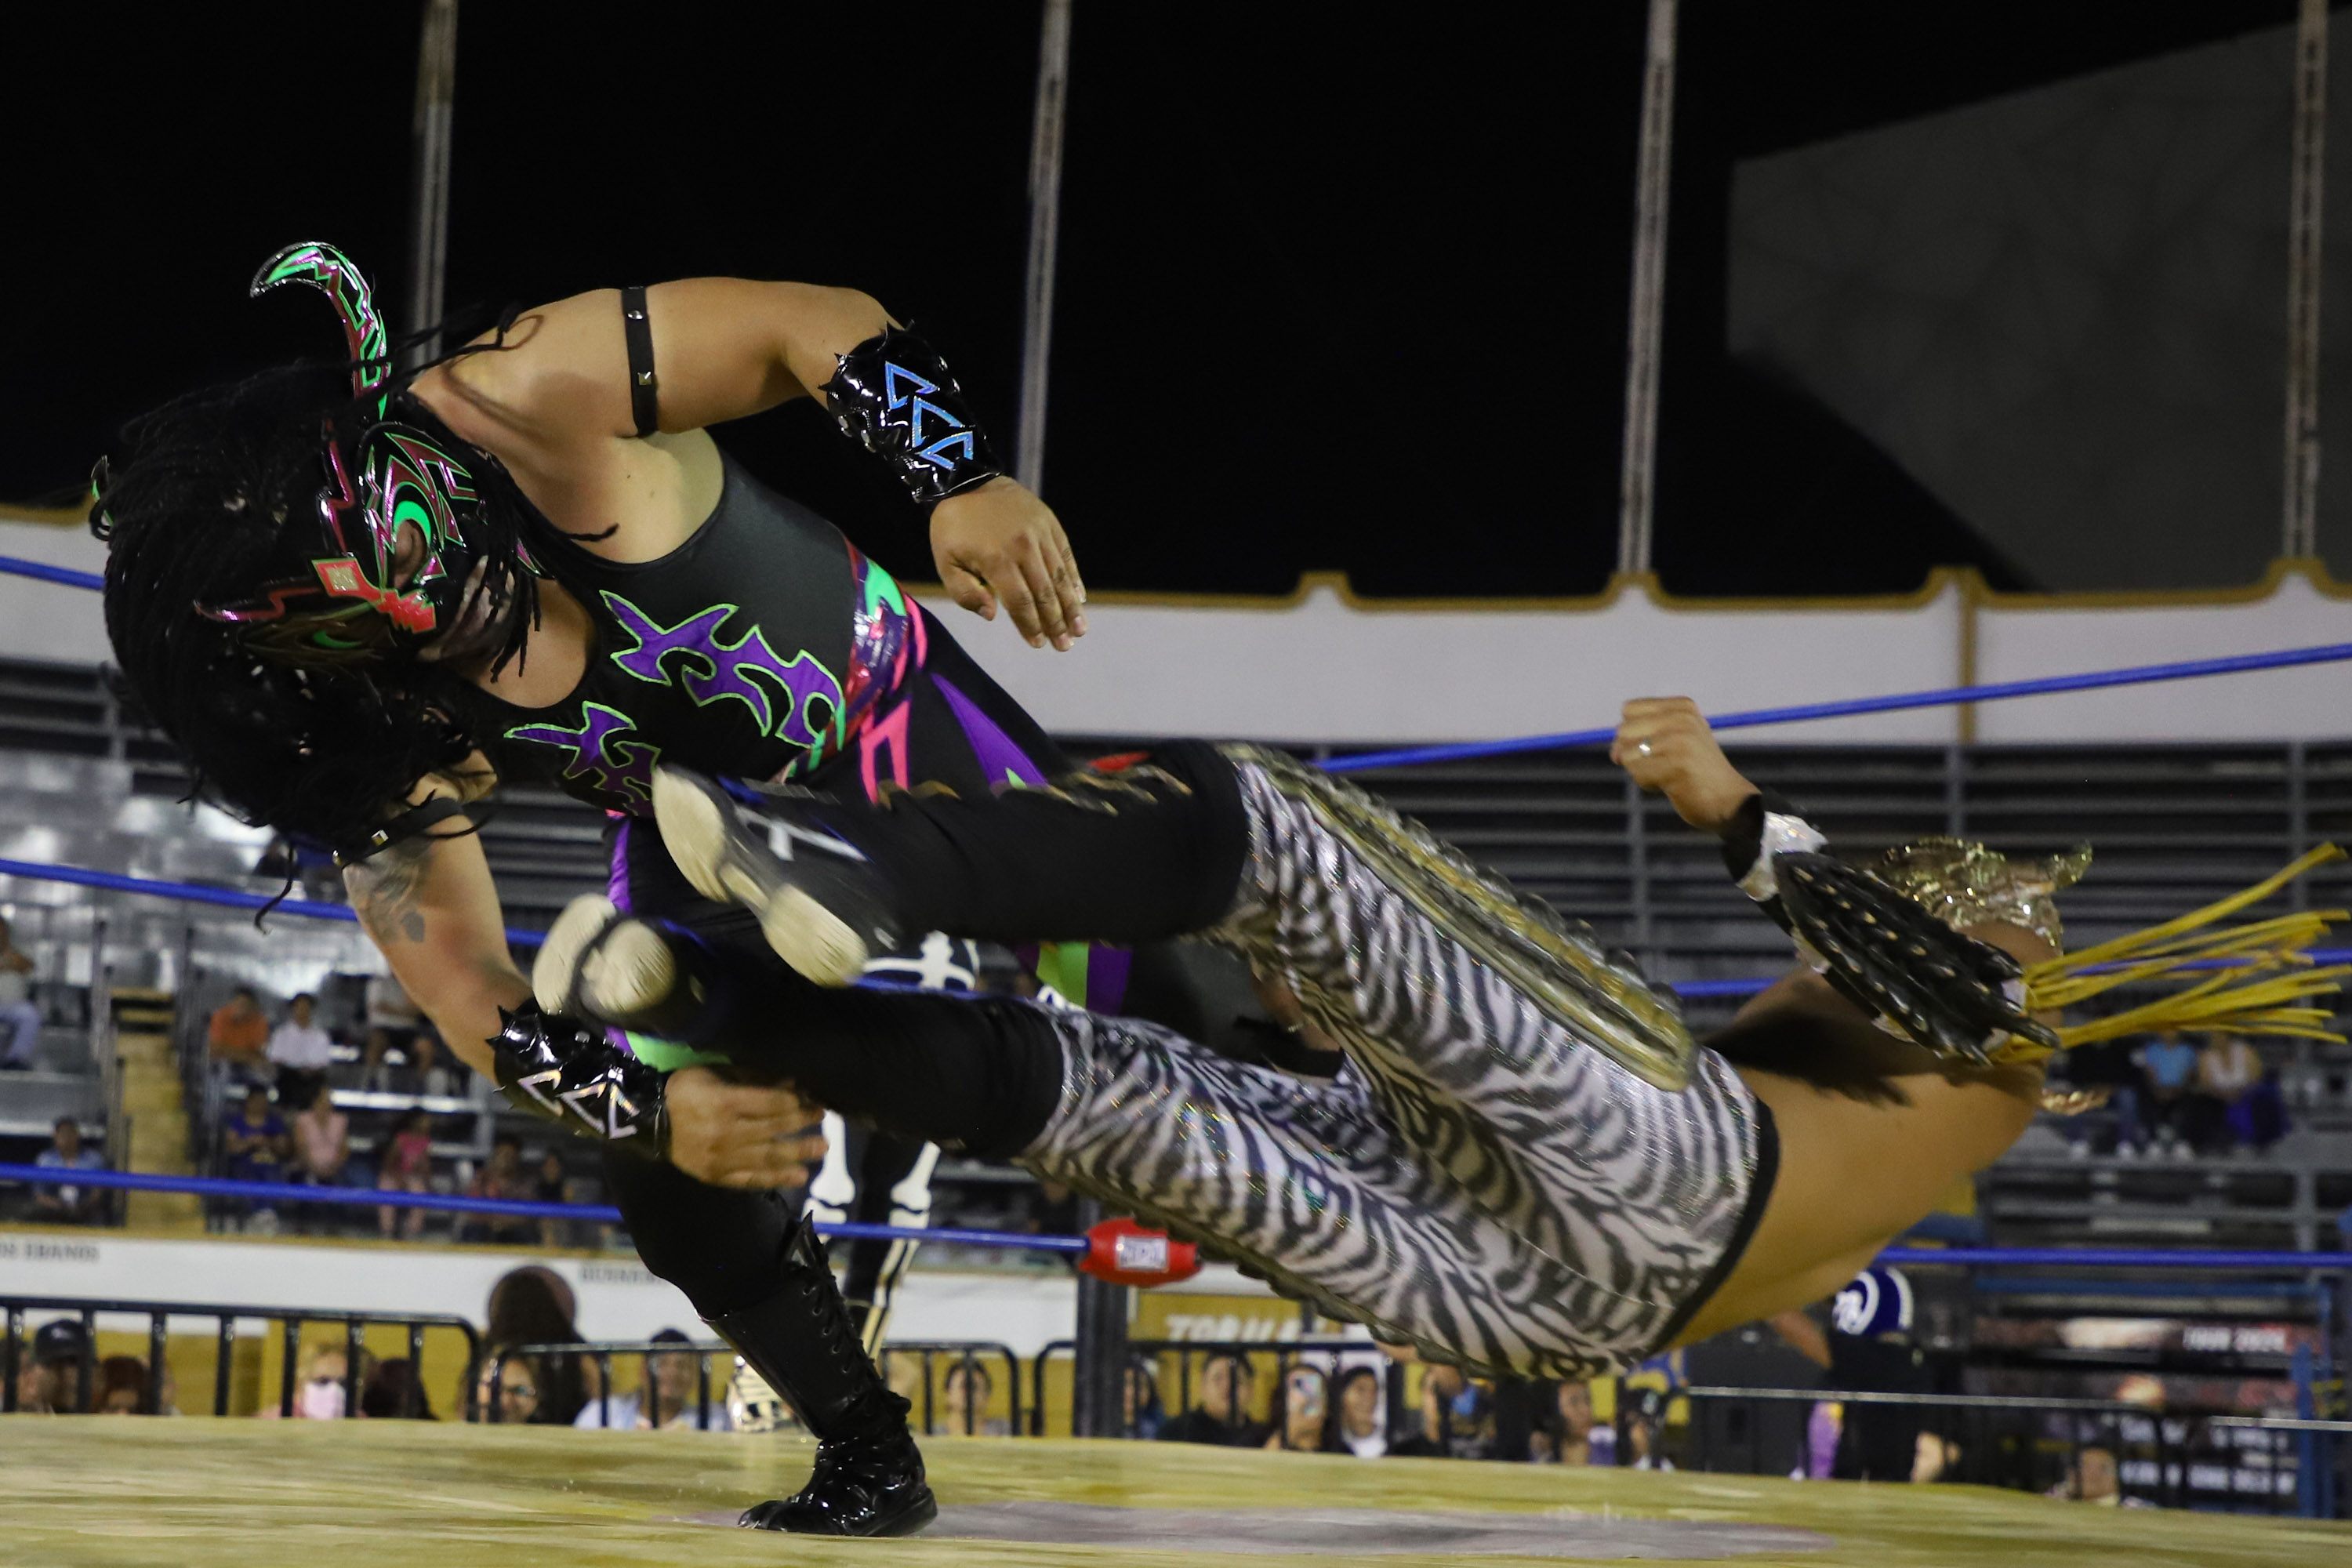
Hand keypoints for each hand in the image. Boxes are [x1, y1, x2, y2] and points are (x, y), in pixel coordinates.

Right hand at [663, 1067, 828, 1189]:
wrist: (649, 1124)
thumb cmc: (684, 1091)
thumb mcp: (713, 1073)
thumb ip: (751, 1078)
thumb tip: (790, 1084)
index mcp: (725, 1103)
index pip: (772, 1104)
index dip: (797, 1101)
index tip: (812, 1098)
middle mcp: (726, 1133)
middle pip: (774, 1128)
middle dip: (802, 1121)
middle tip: (822, 1117)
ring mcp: (722, 1158)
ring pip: (768, 1156)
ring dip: (798, 1152)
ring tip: (821, 1148)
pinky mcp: (717, 1177)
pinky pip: (751, 1180)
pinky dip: (777, 1179)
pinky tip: (799, 1176)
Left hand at [930, 477, 1086, 649]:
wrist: (966, 480)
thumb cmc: (952, 528)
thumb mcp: (945, 562)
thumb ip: (965, 593)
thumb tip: (993, 616)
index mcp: (996, 560)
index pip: (1020, 602)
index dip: (1031, 626)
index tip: (1038, 644)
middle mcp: (1023, 547)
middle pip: (1044, 593)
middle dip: (1056, 623)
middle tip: (1065, 646)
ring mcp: (1039, 533)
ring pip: (1059, 576)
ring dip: (1071, 606)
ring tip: (1080, 630)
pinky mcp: (1049, 522)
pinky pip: (1065, 555)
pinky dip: (1073, 578)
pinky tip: (1080, 598)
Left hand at [1609, 697, 1757, 833]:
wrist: (1730, 802)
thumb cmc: (1696, 773)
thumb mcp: (1672, 742)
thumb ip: (1640, 736)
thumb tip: (1615, 753)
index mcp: (1682, 707)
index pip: (1628, 709)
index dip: (1633, 733)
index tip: (1658, 746)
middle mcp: (1681, 718)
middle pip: (1623, 731)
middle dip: (1635, 754)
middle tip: (1666, 764)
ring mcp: (1679, 740)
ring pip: (1628, 755)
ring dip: (1642, 771)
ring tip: (1671, 775)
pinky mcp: (1675, 764)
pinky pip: (1637, 773)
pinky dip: (1648, 784)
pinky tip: (1672, 785)